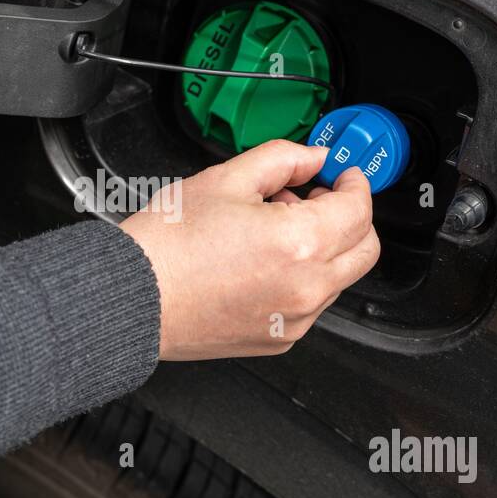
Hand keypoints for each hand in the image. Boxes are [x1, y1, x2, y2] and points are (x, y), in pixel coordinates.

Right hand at [121, 139, 379, 360]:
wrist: (131, 298)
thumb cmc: (166, 246)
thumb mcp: (225, 179)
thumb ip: (282, 160)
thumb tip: (313, 157)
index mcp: (300, 242)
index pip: (359, 209)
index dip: (354, 183)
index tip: (342, 175)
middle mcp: (307, 287)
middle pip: (365, 249)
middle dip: (351, 218)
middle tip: (317, 199)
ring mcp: (296, 319)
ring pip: (339, 277)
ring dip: (324, 249)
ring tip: (273, 229)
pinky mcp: (279, 340)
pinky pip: (310, 304)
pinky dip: (301, 278)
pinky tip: (261, 261)